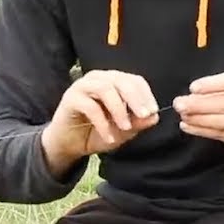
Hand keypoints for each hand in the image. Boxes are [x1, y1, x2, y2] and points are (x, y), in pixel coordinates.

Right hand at [41, 70, 160, 169]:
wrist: (69, 144)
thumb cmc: (96, 133)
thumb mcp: (122, 131)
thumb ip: (137, 123)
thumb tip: (154, 117)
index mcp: (113, 82)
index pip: (134, 80)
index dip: (145, 94)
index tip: (152, 111)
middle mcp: (98, 79)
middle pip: (121, 80)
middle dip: (135, 99)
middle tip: (144, 116)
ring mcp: (82, 86)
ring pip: (105, 88)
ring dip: (119, 109)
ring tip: (125, 127)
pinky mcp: (70, 98)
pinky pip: (90, 106)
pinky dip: (102, 123)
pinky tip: (109, 137)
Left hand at [173, 72, 223, 162]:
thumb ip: (217, 91)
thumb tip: (190, 96)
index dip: (212, 85)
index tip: (193, 88)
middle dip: (199, 104)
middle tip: (179, 104)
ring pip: (222, 121)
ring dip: (198, 119)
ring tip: (182, 115)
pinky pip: (219, 134)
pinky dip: (200, 130)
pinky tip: (187, 126)